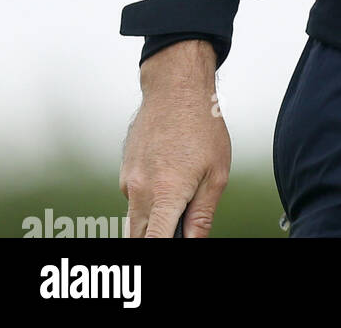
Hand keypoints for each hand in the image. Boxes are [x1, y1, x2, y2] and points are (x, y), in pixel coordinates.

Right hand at [120, 40, 231, 238]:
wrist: (175, 87)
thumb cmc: (202, 126)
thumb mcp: (216, 173)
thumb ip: (202, 215)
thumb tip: (193, 242)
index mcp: (165, 194)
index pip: (154, 244)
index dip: (161, 252)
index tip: (173, 244)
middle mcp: (140, 191)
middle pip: (139, 237)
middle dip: (156, 240)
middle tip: (179, 227)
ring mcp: (127, 180)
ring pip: (134, 220)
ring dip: (152, 222)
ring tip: (179, 195)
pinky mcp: (124, 170)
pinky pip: (133, 198)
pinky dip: (147, 200)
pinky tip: (168, 175)